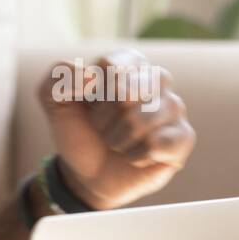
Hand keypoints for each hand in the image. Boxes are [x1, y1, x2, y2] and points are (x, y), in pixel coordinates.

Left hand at [37, 49, 195, 209]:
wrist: (87, 174)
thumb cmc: (79, 133)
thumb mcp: (55, 103)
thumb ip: (58, 77)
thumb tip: (89, 76)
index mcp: (127, 64)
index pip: (113, 65)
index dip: (95, 92)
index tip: (89, 105)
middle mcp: (156, 81)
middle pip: (130, 91)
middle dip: (104, 118)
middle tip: (101, 128)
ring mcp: (173, 108)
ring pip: (145, 118)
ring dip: (118, 139)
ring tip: (115, 144)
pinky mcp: (183, 137)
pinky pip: (162, 142)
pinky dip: (138, 155)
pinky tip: (135, 157)